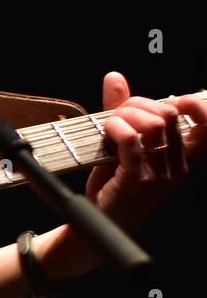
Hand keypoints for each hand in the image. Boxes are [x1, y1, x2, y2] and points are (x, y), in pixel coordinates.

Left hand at [85, 72, 205, 230]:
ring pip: (151, 125)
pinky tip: (107, 131)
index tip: (170, 102)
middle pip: (168, 115)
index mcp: (183, 156)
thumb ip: (122, 110)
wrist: (102, 219)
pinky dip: (116, 127)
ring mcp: (159, 174)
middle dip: (139, 104)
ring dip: (124, 115)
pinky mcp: (136, 181)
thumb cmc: (115, 181)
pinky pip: (131, 142)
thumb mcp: (123, 143)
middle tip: (119, 114)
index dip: (195, 105)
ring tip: (110, 124)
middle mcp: (177, 165)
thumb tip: (115, 78)